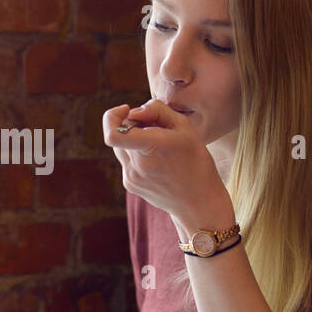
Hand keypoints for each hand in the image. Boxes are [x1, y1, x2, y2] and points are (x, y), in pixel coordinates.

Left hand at [102, 99, 230, 227]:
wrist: (199, 201)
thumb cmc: (196, 160)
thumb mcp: (185, 127)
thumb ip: (156, 110)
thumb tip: (133, 112)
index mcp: (154, 147)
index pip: (113, 134)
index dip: (113, 117)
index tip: (127, 110)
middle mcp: (138, 165)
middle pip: (119, 133)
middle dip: (131, 124)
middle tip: (154, 127)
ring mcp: (132, 177)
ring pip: (120, 147)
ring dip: (131, 140)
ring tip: (156, 145)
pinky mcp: (130, 184)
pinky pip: (125, 161)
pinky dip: (136, 154)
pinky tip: (156, 161)